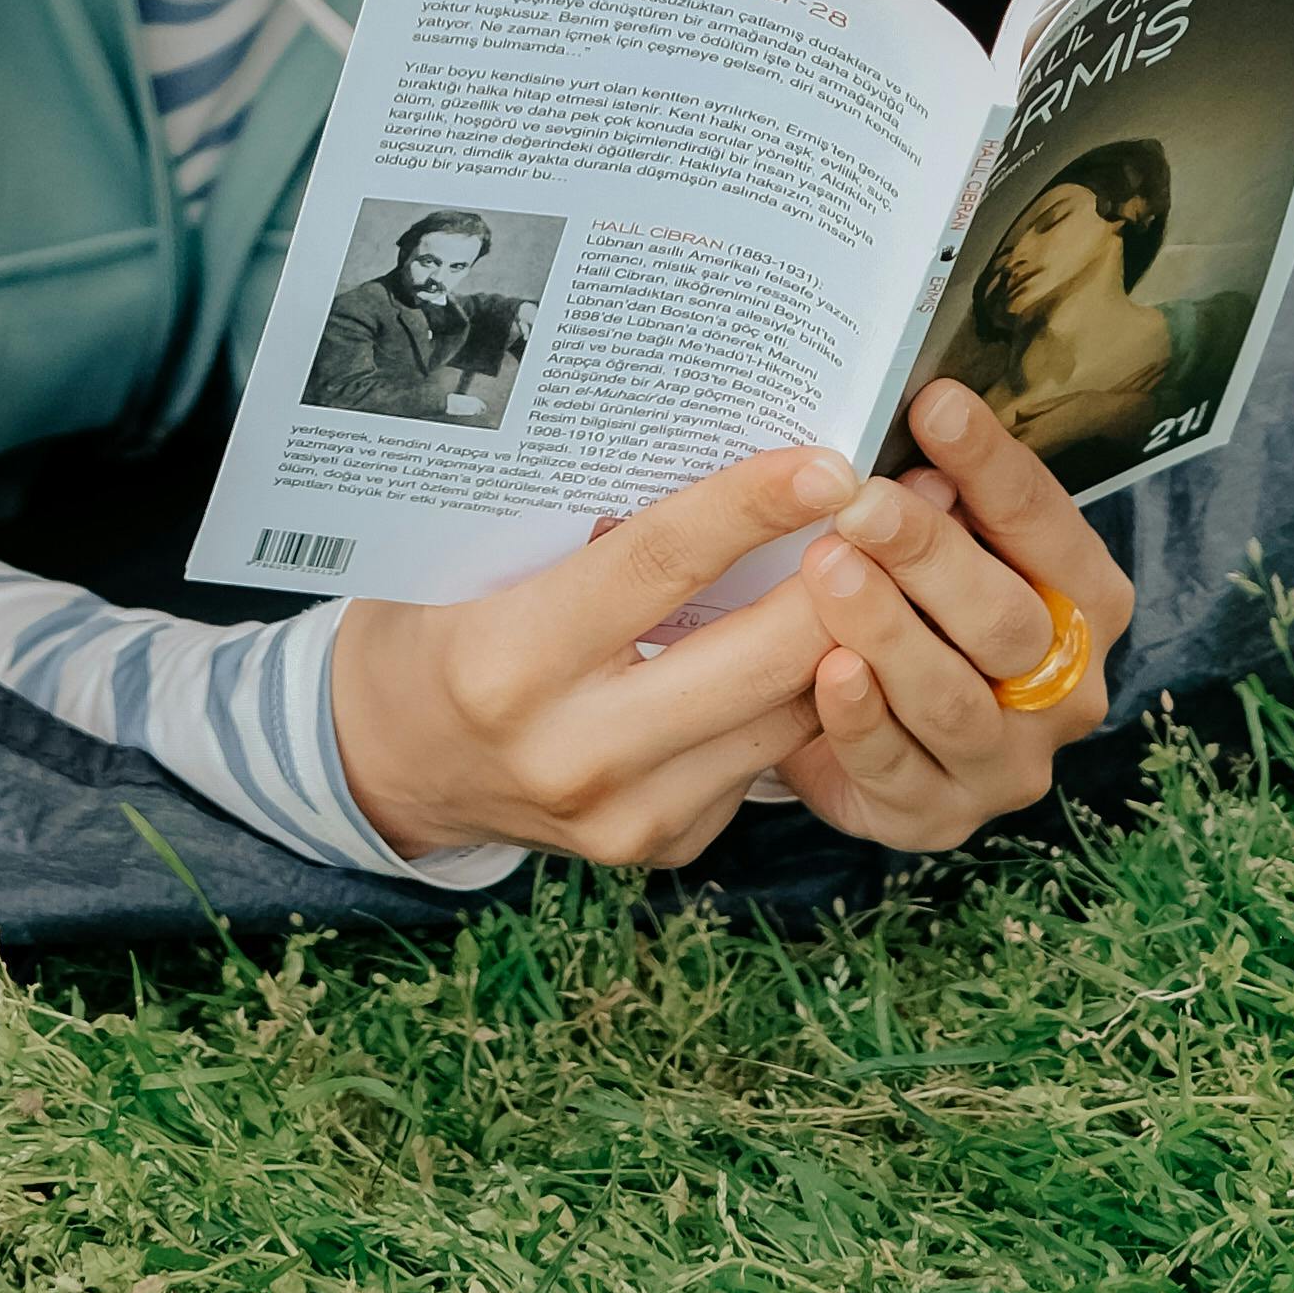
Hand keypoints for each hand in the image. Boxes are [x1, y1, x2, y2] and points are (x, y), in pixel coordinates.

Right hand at [329, 446, 863, 870]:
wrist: (395, 760)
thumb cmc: (438, 624)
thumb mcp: (476, 556)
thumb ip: (582, 524)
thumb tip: (717, 447)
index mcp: (512, 659)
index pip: (659, 565)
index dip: (752, 508)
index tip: (830, 461)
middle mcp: (572, 751)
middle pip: (752, 658)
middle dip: (840, 581)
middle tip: (897, 514)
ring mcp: (624, 814)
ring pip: (781, 720)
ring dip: (847, 644)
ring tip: (892, 570)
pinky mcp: (660, 845)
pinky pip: (757, 764)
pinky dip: (796, 702)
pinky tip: (824, 647)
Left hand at [774, 375, 1135, 848]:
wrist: (867, 728)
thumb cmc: (915, 602)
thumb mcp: (939, 541)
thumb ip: (936, 491)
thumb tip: (910, 411)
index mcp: (1084, 602)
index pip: (1045, 526)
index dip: (990, 466)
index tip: (932, 404)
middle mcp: (1066, 689)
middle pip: (1008, 622)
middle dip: (931, 555)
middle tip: (861, 501)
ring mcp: (1007, 763)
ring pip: (954, 702)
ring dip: (890, 632)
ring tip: (828, 569)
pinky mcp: (937, 815)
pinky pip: (898, 770)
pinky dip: (860, 720)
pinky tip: (825, 670)